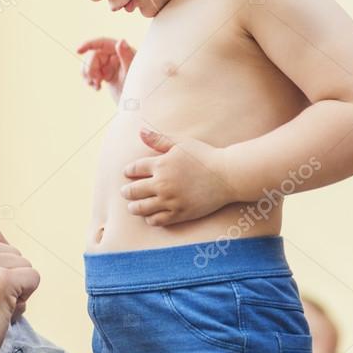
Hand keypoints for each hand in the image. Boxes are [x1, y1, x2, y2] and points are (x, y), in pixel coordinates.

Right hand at [77, 38, 135, 103]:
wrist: (137, 105)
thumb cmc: (139, 88)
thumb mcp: (131, 72)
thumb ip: (126, 56)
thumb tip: (120, 41)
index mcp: (123, 51)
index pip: (103, 43)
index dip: (90, 44)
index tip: (78, 51)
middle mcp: (116, 56)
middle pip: (94, 56)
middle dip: (90, 68)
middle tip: (93, 80)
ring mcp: (110, 65)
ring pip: (90, 64)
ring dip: (88, 75)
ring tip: (94, 85)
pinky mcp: (106, 74)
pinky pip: (92, 72)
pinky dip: (90, 80)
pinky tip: (96, 87)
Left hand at [120, 128, 236, 225]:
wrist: (227, 175)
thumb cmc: (204, 155)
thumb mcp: (181, 143)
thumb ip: (158, 139)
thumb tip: (140, 131)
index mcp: (160, 164)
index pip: (133, 169)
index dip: (128, 171)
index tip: (127, 173)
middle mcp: (161, 183)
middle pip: (133, 191)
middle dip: (126, 191)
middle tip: (125, 192)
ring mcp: (170, 200)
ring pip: (141, 208)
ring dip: (134, 207)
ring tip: (133, 206)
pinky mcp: (180, 213)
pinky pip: (157, 220)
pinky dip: (150, 219)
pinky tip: (149, 216)